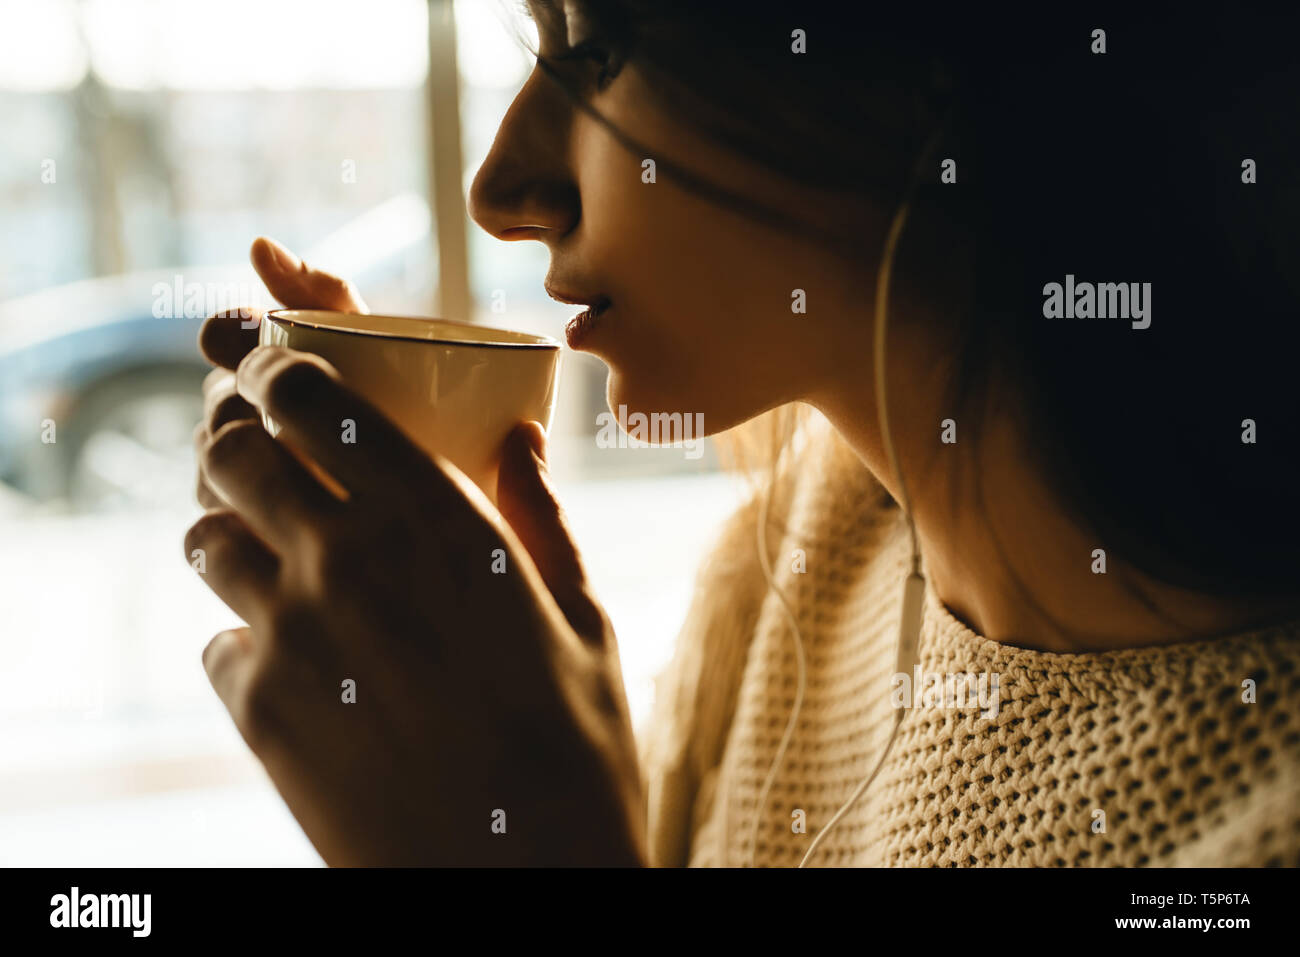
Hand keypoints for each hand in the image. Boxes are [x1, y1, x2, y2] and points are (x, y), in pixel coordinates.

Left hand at [187, 241, 646, 865]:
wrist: (522, 882)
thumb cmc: (575, 748)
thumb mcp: (582, 619)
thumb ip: (540, 515)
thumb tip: (521, 437)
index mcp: (436, 519)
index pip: (314, 398)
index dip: (279, 370)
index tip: (276, 369)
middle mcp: (349, 559)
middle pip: (232, 453)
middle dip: (237, 441)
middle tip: (261, 456)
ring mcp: (292, 634)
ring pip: (206, 540)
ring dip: (232, 535)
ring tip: (276, 560)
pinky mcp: (258, 711)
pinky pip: (217, 642)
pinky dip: (245, 641)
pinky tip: (302, 668)